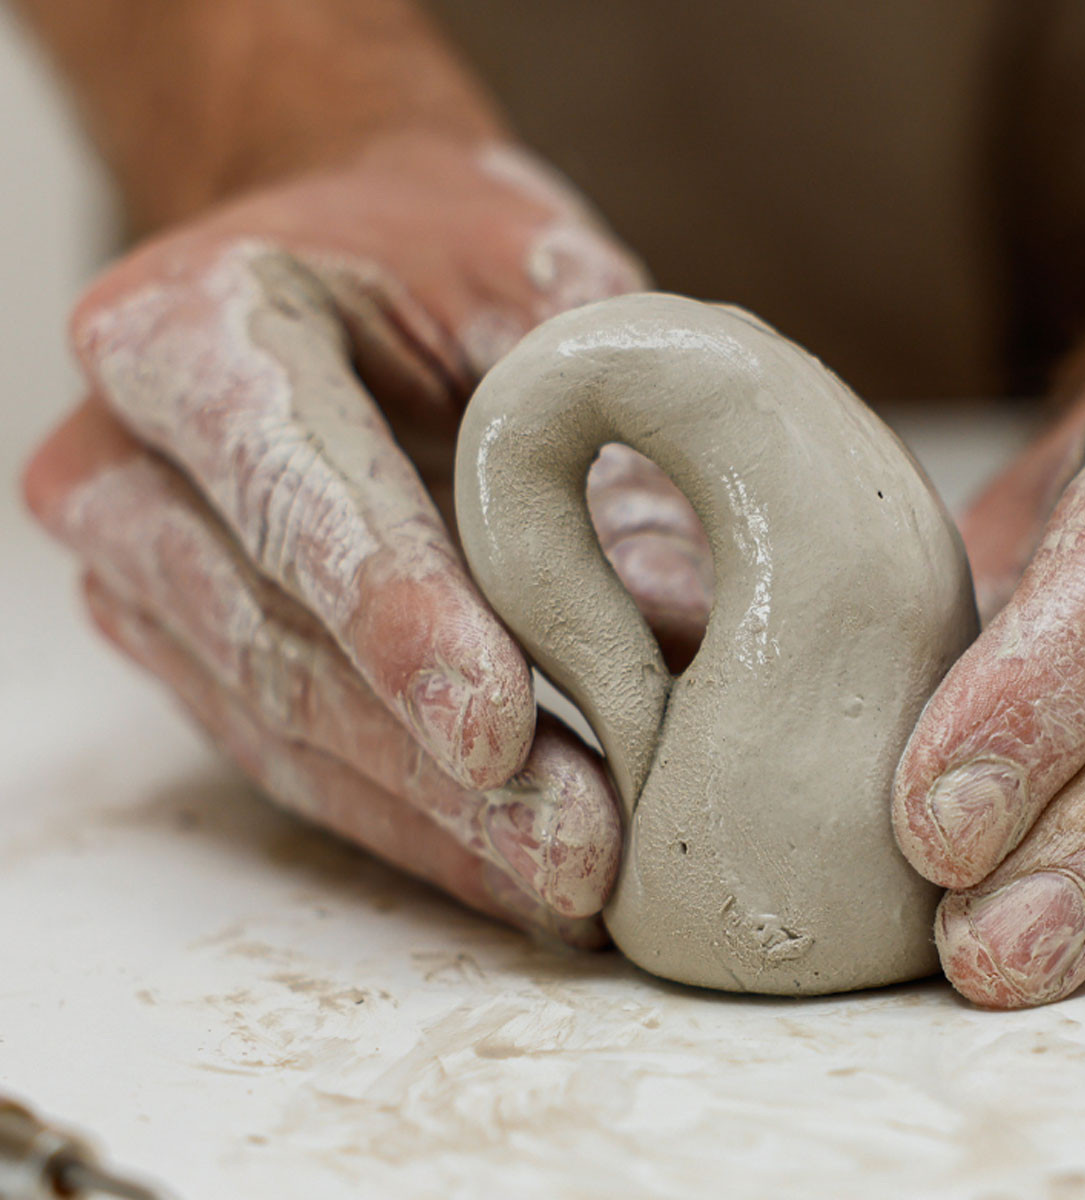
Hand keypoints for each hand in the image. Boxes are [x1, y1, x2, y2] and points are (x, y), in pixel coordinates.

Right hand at [24, 133, 712, 942]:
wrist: (343, 261)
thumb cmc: (446, 258)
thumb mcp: (530, 280)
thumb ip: (593, 427)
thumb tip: (680, 615)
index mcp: (192, 330)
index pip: (286, 483)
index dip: (391, 611)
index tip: (496, 729)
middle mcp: (132, 464)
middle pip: (277, 641)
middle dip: (433, 767)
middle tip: (578, 848)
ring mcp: (149, 574)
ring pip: (283, 730)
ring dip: (434, 825)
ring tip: (572, 883)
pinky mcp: (193, 654)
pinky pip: (298, 762)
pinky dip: (413, 827)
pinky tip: (515, 873)